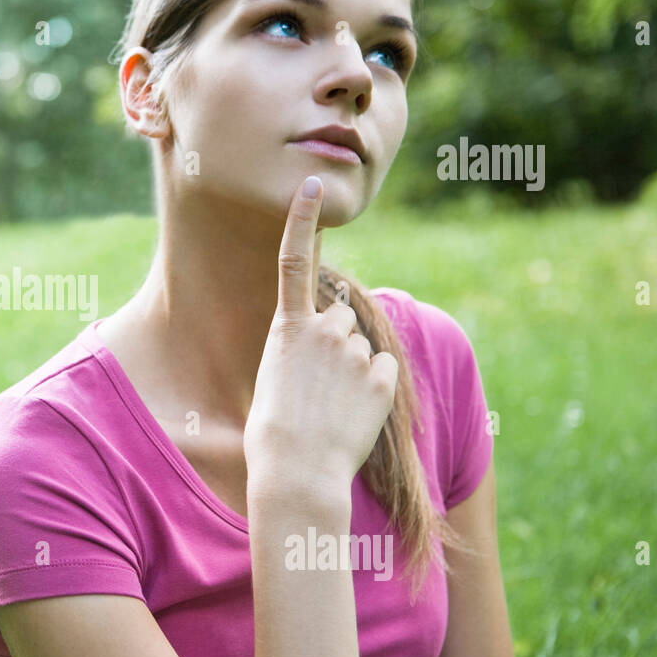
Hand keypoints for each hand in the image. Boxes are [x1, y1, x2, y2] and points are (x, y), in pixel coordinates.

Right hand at [243, 175, 397, 499]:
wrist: (297, 472)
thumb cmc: (272, 433)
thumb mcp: (273, 378)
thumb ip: (299, 348)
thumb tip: (330, 338)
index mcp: (286, 328)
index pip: (293, 260)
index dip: (302, 220)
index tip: (314, 184)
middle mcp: (322, 330)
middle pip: (341, 317)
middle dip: (337, 340)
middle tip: (319, 384)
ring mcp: (354, 352)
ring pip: (362, 346)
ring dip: (353, 367)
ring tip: (333, 406)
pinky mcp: (380, 377)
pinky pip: (384, 370)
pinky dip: (375, 388)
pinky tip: (355, 413)